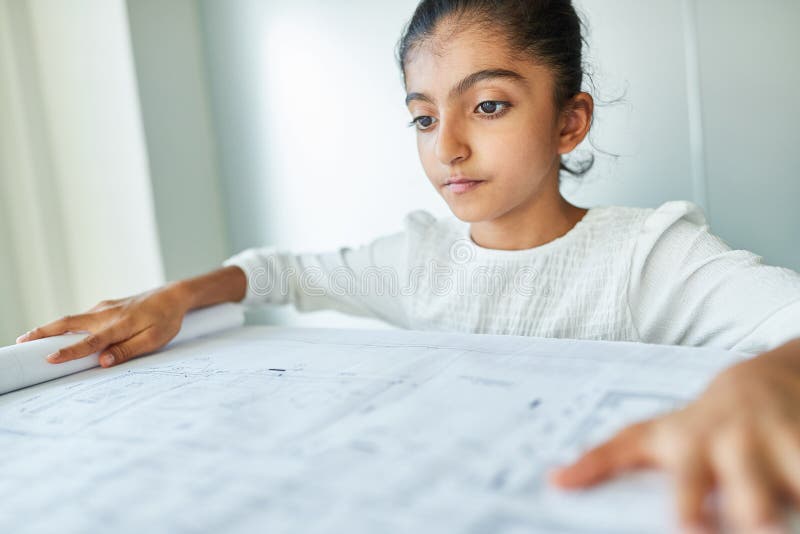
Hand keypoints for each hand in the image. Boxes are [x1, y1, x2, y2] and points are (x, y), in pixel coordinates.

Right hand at [16, 283, 191, 367]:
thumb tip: (103, 362)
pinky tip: (58, 334)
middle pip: (69, 323)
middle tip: (21, 342)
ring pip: (72, 319)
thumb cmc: (166, 320)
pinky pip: (81, 318)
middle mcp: (107, 314)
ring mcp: (104, 308)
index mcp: (120, 325)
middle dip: (44, 332)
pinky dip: (66, 325)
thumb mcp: (154, 340)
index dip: (70, 352)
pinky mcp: (105, 307)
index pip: (91, 342)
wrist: (173, 296)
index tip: (49, 359)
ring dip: (51, 328)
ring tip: (30, 339)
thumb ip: (128, 350)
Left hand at [549, 339, 799, 532]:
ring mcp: (782, 446)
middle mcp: (737, 446)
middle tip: (755, 529)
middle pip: (752, 500)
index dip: (689, 509)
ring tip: (785, 521)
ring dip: (797, 493)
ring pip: (799, 480)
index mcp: (690, 448)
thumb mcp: (652, 435)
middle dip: (754, 517)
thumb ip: (605, 459)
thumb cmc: (697, 423)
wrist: (762, 384)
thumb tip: (555, 482)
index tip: (690, 529)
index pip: (685, 484)